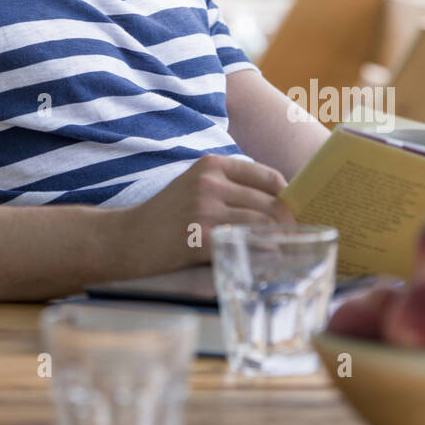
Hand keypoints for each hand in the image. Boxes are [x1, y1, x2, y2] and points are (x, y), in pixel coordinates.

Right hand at [121, 154, 295, 275]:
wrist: (128, 238)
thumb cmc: (168, 215)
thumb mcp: (196, 186)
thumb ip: (230, 187)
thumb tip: (279, 203)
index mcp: (211, 164)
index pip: (268, 177)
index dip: (288, 198)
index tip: (294, 214)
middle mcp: (210, 182)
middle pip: (270, 202)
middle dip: (288, 222)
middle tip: (296, 238)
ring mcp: (205, 209)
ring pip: (262, 223)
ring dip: (278, 239)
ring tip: (285, 249)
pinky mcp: (201, 236)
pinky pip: (245, 243)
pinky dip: (262, 252)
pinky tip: (265, 259)